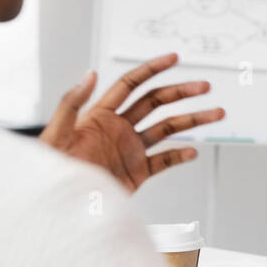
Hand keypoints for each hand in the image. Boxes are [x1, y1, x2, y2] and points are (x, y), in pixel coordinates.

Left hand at [39, 52, 223, 191]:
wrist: (59, 207)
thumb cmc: (50, 170)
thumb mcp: (56, 134)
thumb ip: (72, 103)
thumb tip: (90, 73)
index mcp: (100, 115)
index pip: (131, 84)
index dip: (152, 69)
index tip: (174, 58)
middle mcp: (119, 129)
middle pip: (156, 103)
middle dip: (182, 92)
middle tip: (204, 87)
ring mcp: (130, 150)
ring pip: (168, 129)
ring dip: (192, 120)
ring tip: (216, 114)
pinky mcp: (137, 172)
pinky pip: (165, 160)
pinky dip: (181, 156)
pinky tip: (193, 152)